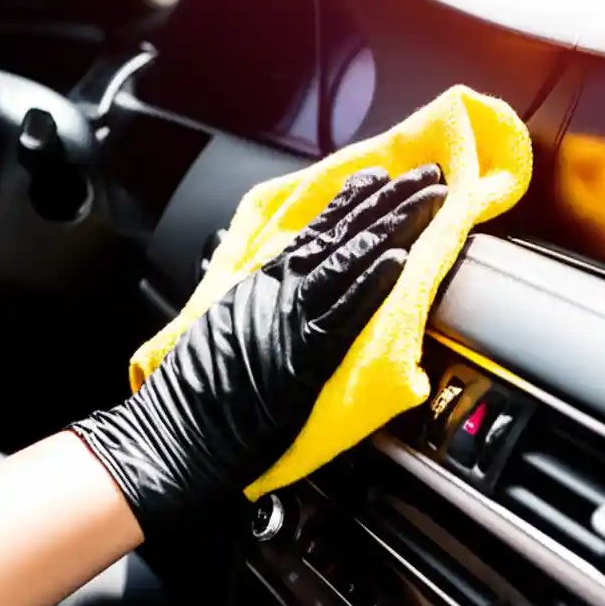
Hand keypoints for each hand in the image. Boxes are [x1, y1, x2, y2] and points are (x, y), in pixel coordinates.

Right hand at [71, 165, 446, 541]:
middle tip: (428, 173)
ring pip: (354, 259)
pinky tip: (402, 260)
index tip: (383, 178)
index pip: (318, 230)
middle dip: (392, 199)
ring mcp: (293, 316)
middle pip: (345, 232)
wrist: (174, 432)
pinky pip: (348, 310)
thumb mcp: (230, 327)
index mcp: (262, 281)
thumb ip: (264, 303)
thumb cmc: (196, 393)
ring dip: (397, 225)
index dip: (355, 201)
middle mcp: (279, 288)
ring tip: (431, 199)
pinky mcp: (305, 353)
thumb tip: (285, 289)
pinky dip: (375, 282)